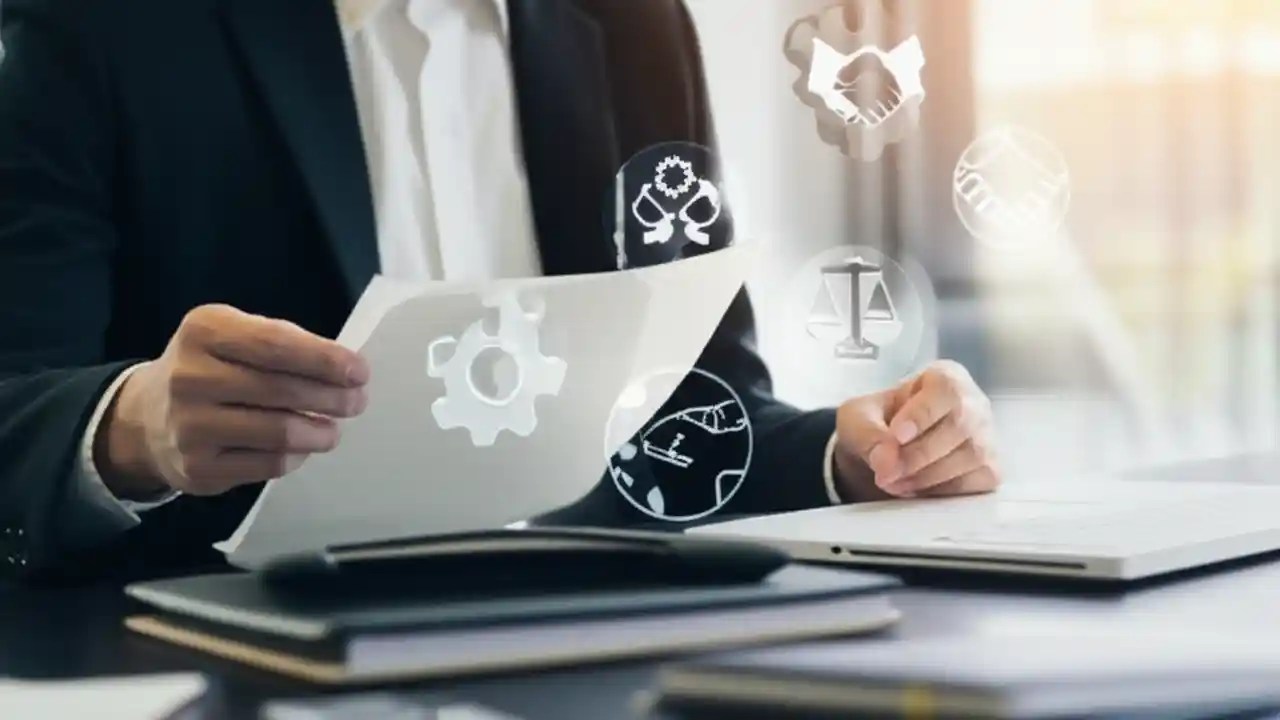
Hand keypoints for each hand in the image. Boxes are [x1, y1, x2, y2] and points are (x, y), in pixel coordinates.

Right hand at [97, 305, 370, 498]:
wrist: (147, 418)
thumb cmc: (211, 368)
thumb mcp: (235, 336)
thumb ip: (284, 343)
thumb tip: (345, 368)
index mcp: (204, 331)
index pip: (277, 345)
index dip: (325, 359)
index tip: (359, 371)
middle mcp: (190, 376)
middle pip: (282, 390)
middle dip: (332, 397)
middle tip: (357, 401)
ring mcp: (190, 426)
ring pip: (279, 432)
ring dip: (321, 432)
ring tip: (333, 429)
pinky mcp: (198, 468)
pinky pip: (268, 464)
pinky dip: (296, 456)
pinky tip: (302, 446)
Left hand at [833, 360, 999, 500]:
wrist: (881, 453)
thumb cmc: (874, 424)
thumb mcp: (856, 420)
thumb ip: (867, 435)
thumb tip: (887, 461)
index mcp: (945, 377)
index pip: (947, 389)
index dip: (923, 414)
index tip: (896, 436)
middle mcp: (974, 404)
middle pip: (961, 425)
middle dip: (919, 454)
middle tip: (886, 473)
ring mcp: (986, 438)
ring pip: (972, 457)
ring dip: (928, 476)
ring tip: (894, 483)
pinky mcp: (989, 470)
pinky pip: (977, 483)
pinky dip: (943, 491)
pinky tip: (917, 490)